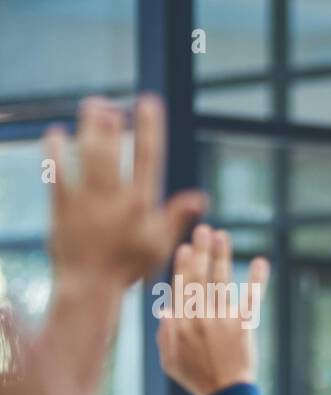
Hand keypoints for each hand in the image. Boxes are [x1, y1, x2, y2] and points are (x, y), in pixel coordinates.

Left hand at [44, 95, 206, 288]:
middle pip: (111, 149)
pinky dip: (56, 150)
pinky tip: (57, 133)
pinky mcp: (61, 205)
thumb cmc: (128, 266)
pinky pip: (57, 171)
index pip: (148, 157)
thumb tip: (202, 197)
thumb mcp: (160, 243)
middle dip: (110, 122)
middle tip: (110, 102)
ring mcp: (86, 200)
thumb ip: (178, 216)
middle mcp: (114, 197)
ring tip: (91, 106)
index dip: (149, 127)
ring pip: (86, 155)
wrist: (90, 285)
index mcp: (141, 203)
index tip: (148, 102)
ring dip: (88, 127)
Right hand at [157, 226, 266, 394]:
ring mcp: (223, 319)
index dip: (183, 265)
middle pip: (199, 277)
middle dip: (201, 251)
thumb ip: (165, 332)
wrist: (225, 394)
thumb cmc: (194, 377)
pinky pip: (252, 298)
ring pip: (222, 281)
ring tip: (222, 235)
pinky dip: (257, 280)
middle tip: (203, 230)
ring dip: (222, 256)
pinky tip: (262, 262)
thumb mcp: (168, 358)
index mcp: (180, 323)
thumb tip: (165, 307)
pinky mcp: (245, 324)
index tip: (185, 247)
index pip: (180, 287)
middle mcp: (201, 316)